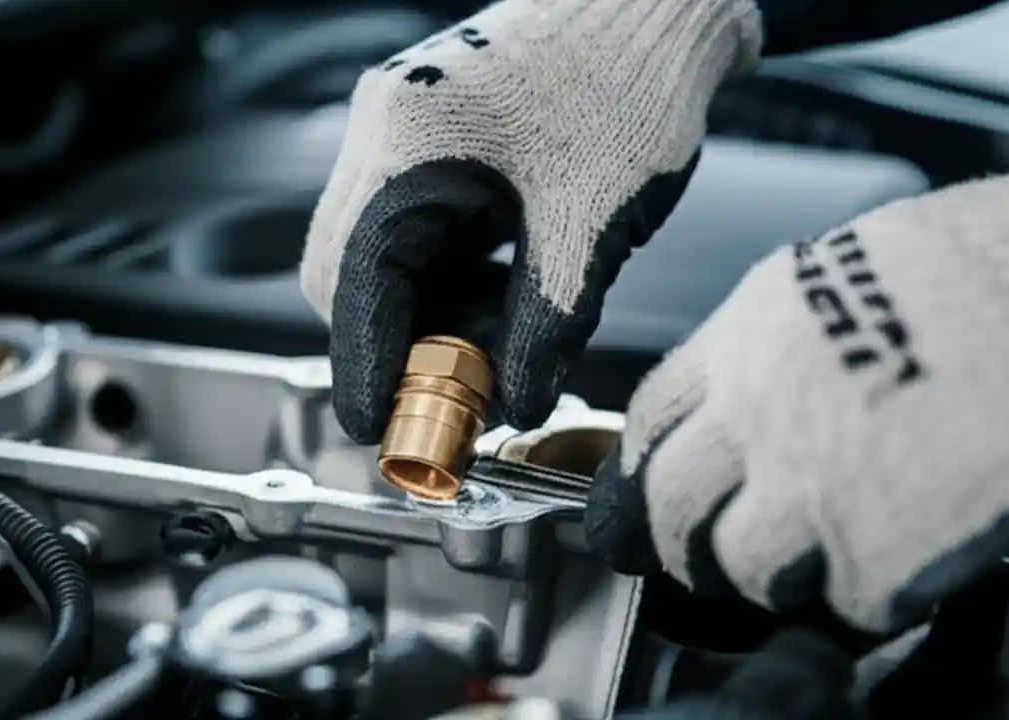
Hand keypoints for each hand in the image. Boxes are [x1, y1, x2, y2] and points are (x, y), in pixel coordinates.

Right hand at [301, 0, 762, 442]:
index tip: (378, 429)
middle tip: (459, 387)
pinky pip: (413, 225)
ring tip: (500, 337)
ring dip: (425, 309)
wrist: (660, 7)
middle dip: (395, 339)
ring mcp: (404, 126)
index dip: (363, 364)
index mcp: (407, 142)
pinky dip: (447, 275)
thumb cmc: (631, 84)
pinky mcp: (432, 133)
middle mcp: (386, 128)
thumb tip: (514, 402)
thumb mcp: (589, 226)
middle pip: (347, 270)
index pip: (354, 281)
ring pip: (378, 253)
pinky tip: (503, 292)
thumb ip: (543, 326)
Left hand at [586, 166, 1008, 631]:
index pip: (650, 419)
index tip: (651, 489)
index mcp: (747, 337)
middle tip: (705, 560)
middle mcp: (759, 413)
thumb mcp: (844, 270)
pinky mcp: (881, 550)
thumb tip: (754, 387)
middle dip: (682, 543)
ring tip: (808, 568)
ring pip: (743, 567)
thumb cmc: (989, 264)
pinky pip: (850, 604)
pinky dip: (875, 599)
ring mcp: (811, 486)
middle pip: (671, 506)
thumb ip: (780, 343)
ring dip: (770, 579)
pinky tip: (905, 567)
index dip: (647, 465)